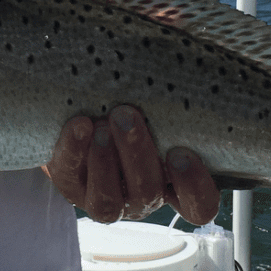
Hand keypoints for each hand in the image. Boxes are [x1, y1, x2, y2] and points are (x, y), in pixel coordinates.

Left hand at [45, 104, 220, 224]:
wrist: (86, 111)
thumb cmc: (135, 106)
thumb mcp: (160, 106)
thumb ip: (176, 101)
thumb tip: (194, 64)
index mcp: (174, 183)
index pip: (200, 205)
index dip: (193, 187)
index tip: (180, 154)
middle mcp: (143, 197)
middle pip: (148, 193)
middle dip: (137, 155)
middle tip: (128, 116)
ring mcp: (106, 199)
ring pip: (108, 202)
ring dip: (105, 163)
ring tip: (102, 126)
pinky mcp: (71, 187)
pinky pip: (70, 176)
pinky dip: (75, 149)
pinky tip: (80, 124)